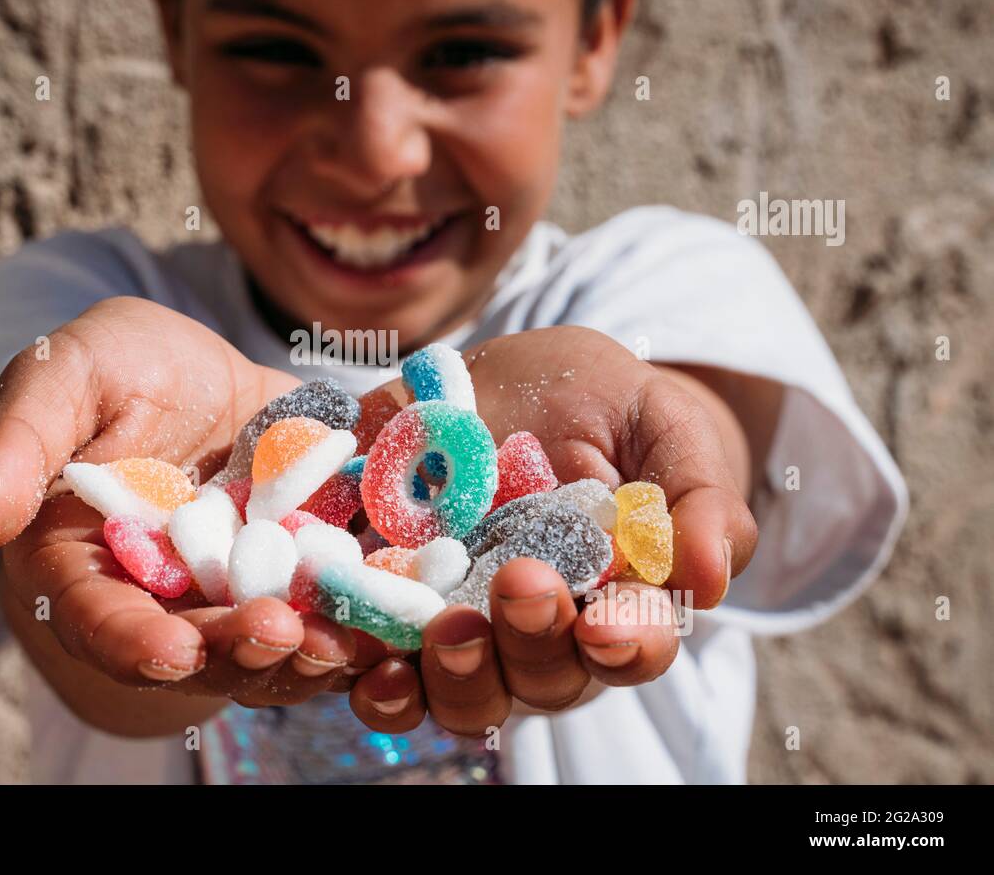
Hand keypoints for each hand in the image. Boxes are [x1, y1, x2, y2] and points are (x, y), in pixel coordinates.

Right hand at [0, 297, 364, 729]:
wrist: (204, 373)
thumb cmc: (117, 368)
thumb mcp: (67, 375)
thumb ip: (18, 442)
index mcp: (83, 563)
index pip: (96, 616)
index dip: (129, 639)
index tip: (170, 648)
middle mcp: (161, 598)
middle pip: (195, 646)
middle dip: (237, 650)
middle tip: (282, 636)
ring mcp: (237, 596)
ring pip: (269, 645)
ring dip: (311, 651)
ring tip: (353, 639)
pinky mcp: (303, 577)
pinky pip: (334, 608)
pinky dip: (368, 612)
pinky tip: (404, 604)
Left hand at [348, 326, 758, 735]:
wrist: (498, 381)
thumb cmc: (594, 401)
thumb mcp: (655, 419)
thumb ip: (697, 493)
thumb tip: (707, 578)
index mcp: (620, 596)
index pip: (636, 645)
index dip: (627, 643)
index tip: (603, 622)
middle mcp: (546, 633)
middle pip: (550, 680)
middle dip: (535, 643)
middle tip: (518, 584)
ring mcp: (471, 635)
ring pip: (472, 695)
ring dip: (458, 675)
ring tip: (443, 629)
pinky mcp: (398, 621)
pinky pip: (391, 681)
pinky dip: (381, 685)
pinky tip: (368, 662)